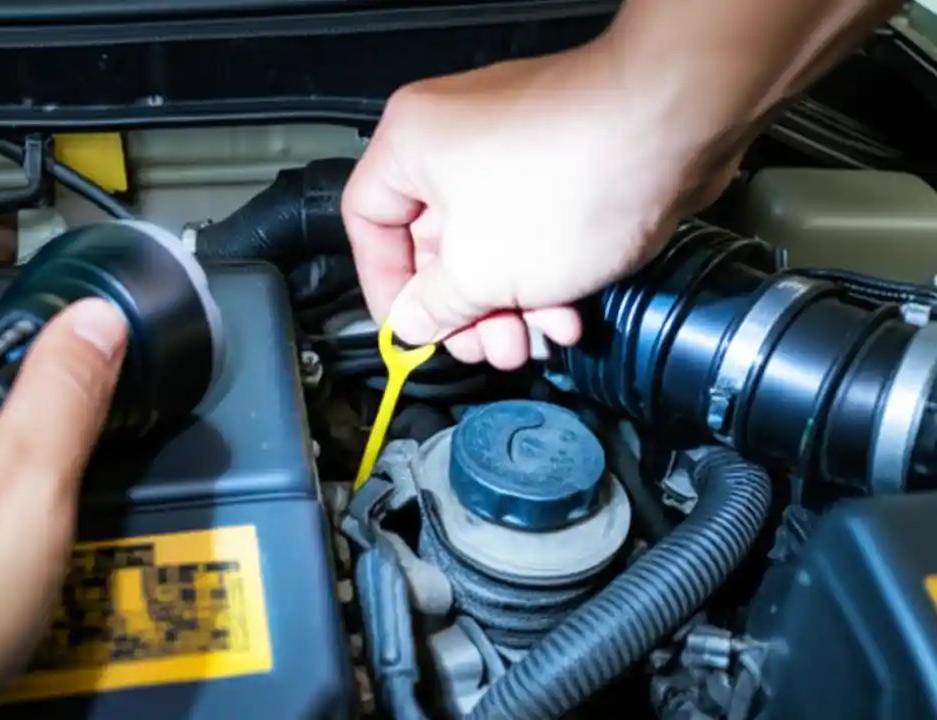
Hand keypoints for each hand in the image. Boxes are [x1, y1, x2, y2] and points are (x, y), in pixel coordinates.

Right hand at [342, 39, 743, 368]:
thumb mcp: (480, 272)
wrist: (675, 128)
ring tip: (532, 340)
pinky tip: (569, 313)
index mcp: (411, 146)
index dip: (384, 286)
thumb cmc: (574, 174)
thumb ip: (435, 305)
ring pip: (492, 245)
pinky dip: (547, 277)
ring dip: (510, 305)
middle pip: (435, 243)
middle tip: (483, 346)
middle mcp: (456, 138)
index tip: (409, 329)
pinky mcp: (565, 162)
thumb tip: (414, 323)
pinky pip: (537, 232)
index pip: (367, 222)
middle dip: (465, 309)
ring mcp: (515, 148)